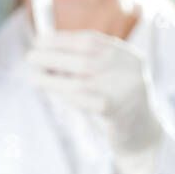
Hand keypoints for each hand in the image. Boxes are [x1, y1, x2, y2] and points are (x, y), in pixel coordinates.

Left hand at [26, 29, 164, 173]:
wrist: (145, 135)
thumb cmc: (120, 103)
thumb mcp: (110, 77)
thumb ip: (88, 64)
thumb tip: (46, 55)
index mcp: (128, 55)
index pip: (91, 40)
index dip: (62, 39)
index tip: (40, 40)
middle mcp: (129, 68)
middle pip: (83, 58)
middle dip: (52, 56)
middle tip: (29, 57)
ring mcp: (125, 89)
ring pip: (80, 80)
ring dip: (51, 78)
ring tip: (32, 77)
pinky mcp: (115, 111)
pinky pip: (82, 100)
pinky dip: (64, 95)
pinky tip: (52, 93)